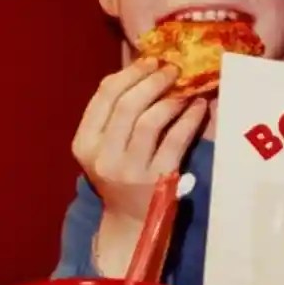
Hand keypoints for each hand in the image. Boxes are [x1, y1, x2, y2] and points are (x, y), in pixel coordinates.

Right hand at [71, 57, 207, 223]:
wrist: (132, 223)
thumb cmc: (121, 175)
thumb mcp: (105, 147)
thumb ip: (115, 113)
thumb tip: (144, 67)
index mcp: (85, 142)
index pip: (104, 96)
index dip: (130, 73)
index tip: (150, 60)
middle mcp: (103, 156)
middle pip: (127, 105)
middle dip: (152, 80)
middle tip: (172, 69)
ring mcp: (130, 170)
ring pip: (150, 121)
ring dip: (171, 99)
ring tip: (186, 87)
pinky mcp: (157, 181)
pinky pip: (176, 141)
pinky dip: (189, 119)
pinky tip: (199, 106)